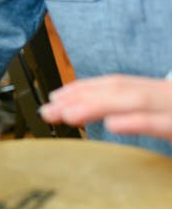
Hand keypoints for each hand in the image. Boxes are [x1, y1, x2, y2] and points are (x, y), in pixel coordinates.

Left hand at [40, 75, 171, 139]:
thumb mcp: (164, 111)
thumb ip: (137, 109)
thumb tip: (105, 115)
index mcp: (156, 90)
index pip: (114, 84)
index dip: (82, 89)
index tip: (54, 98)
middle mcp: (163, 94)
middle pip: (117, 91)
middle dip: (79, 99)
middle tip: (48, 111)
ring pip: (134, 102)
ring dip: (97, 106)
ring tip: (68, 115)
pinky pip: (160, 123)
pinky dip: (135, 122)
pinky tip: (111, 124)